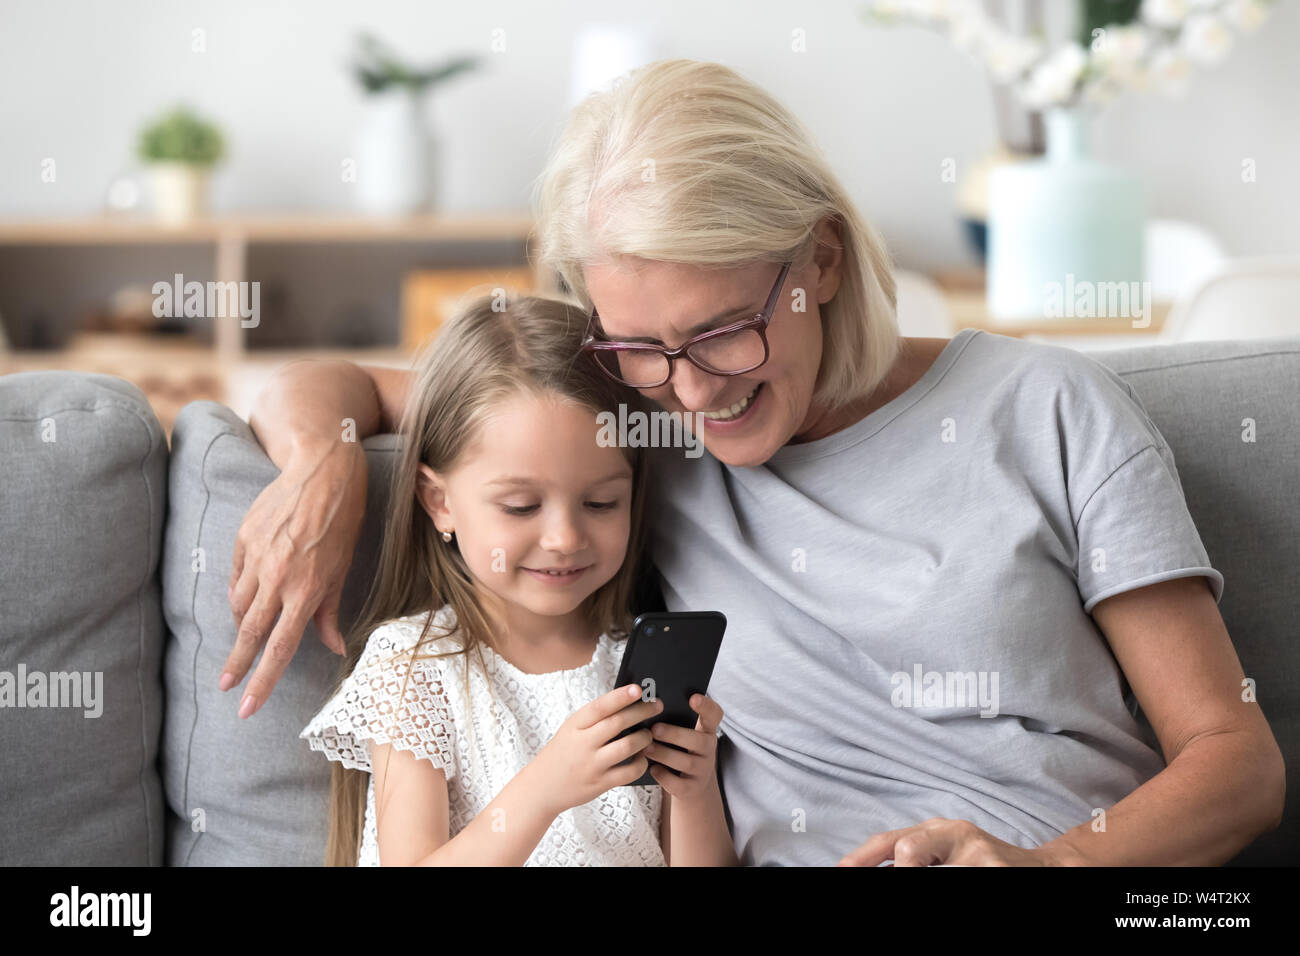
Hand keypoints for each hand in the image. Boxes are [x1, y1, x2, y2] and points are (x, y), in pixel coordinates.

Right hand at [222, 439, 367, 717]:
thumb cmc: (344, 520)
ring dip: (241, 625)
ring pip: (238, 605)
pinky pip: (235, 577)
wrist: (324, 470)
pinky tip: (249, 594)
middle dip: (236, 666)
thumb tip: (333, 648)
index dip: (262, 681)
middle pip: (249, 633)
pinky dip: (240, 591)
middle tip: (224, 687)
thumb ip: (330, 611)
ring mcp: (257, 557)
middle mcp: (278, 577)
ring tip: (247, 633)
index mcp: (307, 589)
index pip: (279, 647)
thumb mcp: (344, 567)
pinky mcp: (243, 537)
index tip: (246, 706)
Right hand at [530, 684, 663, 815]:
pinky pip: (629, 772)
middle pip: (617, 723)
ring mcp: (592, 765)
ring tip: (648, 734)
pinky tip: (642, 757)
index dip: (620, 696)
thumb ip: (594, 719)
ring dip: (644, 737)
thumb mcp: (570, 730)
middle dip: (641, 712)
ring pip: (627, 747)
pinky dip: (641, 763)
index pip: (600, 707)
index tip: (638, 689)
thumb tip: (628, 702)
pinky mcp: (600, 784)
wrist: (542, 787)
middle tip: (657, 705)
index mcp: (574, 726)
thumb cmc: (563, 753)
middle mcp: (583, 744)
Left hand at [644, 693, 723, 801]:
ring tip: (645, 748)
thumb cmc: (679, 750)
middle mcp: (709, 749)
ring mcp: (703, 770)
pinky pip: (678, 784)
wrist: (690, 785)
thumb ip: (671, 720)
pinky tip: (652, 768)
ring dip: (663, 754)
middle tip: (654, 729)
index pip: (714, 714)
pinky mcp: (692, 789)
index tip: (693, 697)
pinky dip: (663, 776)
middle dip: (675, 734)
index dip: (706, 706)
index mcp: (706, 729)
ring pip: (686, 762)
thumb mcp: (682, 733)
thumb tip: (646, 707)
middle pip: (699, 740)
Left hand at [837, 818, 1056, 866]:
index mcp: (935, 830)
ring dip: (935, 877)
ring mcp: (978, 852)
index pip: (888, 841)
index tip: (839, 871)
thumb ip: (913, 859)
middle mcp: (954, 834)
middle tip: (902, 880)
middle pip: (908, 849)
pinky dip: (953, 882)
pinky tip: (965, 880)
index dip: (860, 857)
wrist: (1044, 868)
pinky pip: (963, 880)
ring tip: (948, 875)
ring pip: (939, 871)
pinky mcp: (997, 869)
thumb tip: (871, 868)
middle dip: (902, 872)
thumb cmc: (983, 864)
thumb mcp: (946, 854)